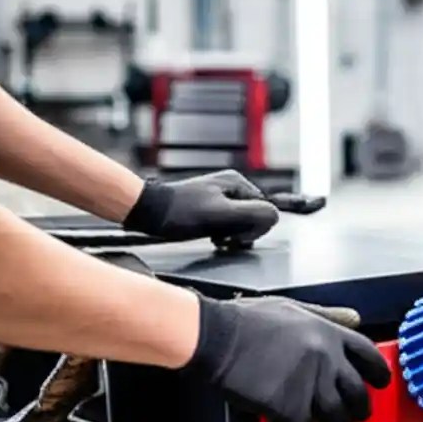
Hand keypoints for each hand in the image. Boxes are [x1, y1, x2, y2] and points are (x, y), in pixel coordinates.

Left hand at [123, 170, 279, 246]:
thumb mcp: (222, 214)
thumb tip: (274, 216)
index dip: (254, 228)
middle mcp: (231, 186)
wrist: (147, 212)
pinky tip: (211, 237)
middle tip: (222, 238)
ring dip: (232, 235)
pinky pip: (229, 224)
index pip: (266, 211)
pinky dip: (223, 234)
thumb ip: (253, 213)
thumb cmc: (181, 214)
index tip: (234, 236)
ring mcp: (221, 196)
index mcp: (238, 183)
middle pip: (255, 216)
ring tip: (215, 238)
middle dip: (242, 232)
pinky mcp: (210, 207)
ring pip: (242, 222)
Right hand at [184, 296, 391, 421]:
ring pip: (339, 418)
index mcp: (330, 334)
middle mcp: (327, 360)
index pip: (369, 356)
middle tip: (357, 415)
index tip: (380, 383)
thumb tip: (355, 318)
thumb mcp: (295, 308)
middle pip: (358, 393)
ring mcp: (310, 386)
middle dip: (360, 408)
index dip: (379, 373)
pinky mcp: (289, 408)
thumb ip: (328, 315)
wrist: (218, 336)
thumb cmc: (248, 321)